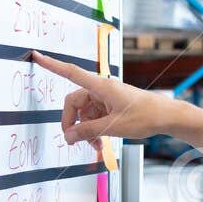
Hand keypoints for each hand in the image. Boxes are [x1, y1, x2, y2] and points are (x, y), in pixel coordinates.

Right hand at [29, 51, 175, 142]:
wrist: (166, 117)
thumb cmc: (145, 116)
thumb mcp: (114, 126)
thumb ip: (88, 131)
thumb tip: (68, 136)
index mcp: (101, 86)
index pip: (71, 72)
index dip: (52, 65)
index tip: (36, 55)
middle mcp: (101, 89)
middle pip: (74, 103)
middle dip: (73, 123)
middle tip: (73, 141)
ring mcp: (106, 98)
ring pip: (85, 113)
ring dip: (86, 130)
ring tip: (95, 146)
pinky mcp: (111, 106)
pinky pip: (95, 117)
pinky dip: (94, 129)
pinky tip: (100, 143)